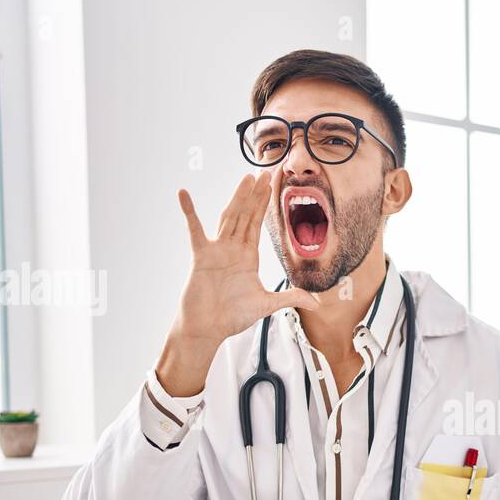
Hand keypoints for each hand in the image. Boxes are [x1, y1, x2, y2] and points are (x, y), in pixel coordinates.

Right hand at [174, 171, 317, 344]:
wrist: (208, 329)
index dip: (266, 203)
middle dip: (256, 193)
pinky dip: (189, 212)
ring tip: (247, 178)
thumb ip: (290, 298)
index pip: (258, 223)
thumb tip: (316, 302)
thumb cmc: (232, 317)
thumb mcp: (266, 304)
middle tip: (265, 170)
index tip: (273, 184)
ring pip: (229, 217)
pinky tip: (184, 194)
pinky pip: (195, 230)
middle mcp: (233, 249)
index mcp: (247, 256)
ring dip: (238, 197)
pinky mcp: (201, 256)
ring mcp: (216, 250)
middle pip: (246, 214)